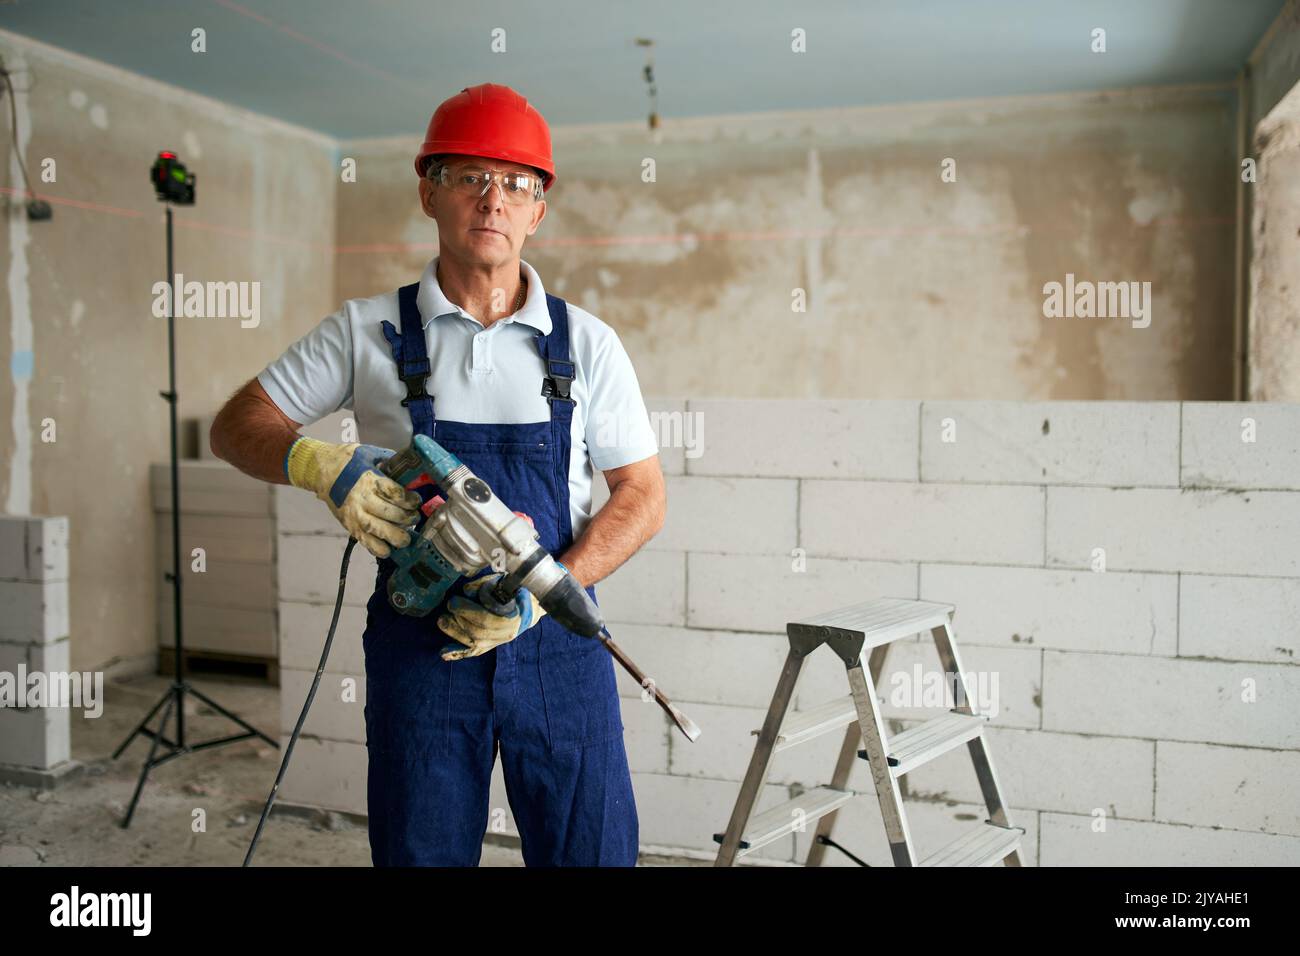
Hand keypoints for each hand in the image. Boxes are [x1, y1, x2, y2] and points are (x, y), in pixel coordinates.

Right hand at [286, 437, 421, 557]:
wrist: (320, 470)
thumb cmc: (347, 460)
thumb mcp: (368, 453)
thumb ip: (388, 460)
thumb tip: (408, 465)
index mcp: (368, 479)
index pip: (393, 492)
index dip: (408, 499)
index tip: (416, 501)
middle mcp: (361, 499)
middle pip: (388, 513)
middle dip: (406, 518)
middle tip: (415, 518)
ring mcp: (353, 514)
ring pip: (376, 530)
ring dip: (394, 537)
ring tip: (405, 539)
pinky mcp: (348, 524)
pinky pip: (363, 540)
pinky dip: (376, 548)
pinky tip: (387, 550)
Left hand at [436, 566, 560, 660]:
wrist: (530, 606)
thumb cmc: (515, 590)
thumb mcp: (503, 582)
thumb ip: (484, 586)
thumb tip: (466, 592)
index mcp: (512, 617)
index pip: (485, 618)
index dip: (466, 611)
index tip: (453, 601)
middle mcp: (506, 633)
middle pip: (477, 632)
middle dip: (457, 621)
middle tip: (446, 610)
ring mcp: (499, 641)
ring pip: (474, 643)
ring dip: (454, 633)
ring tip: (443, 621)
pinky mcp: (492, 645)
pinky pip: (474, 652)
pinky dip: (458, 653)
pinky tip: (443, 654)